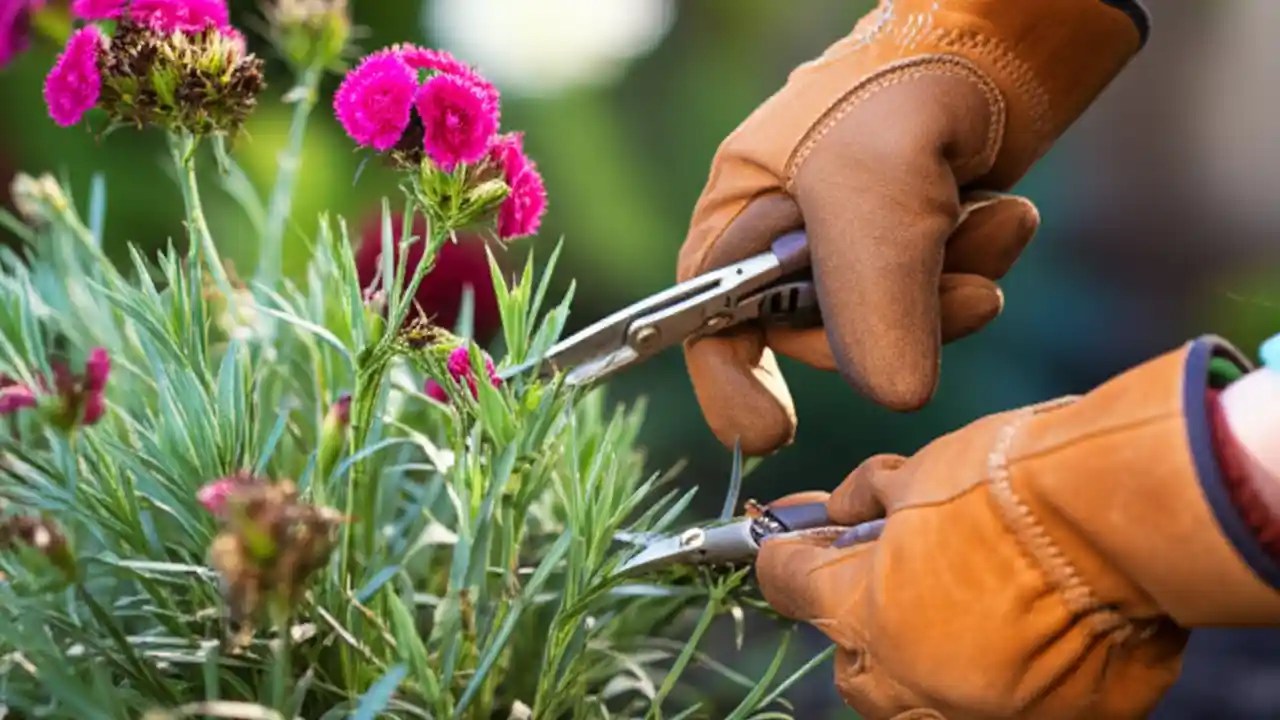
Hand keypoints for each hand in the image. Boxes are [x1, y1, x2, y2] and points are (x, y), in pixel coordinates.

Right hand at [678, 0, 1148, 454]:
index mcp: (742, 217)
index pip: (709, 325)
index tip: (773, 433)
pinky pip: (942, 298)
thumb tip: (893, 397)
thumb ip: (872, 304)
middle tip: (953, 289)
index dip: (730, 385)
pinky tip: (1001, 213)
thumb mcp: (875, 196)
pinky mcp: (917, 243)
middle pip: (817, 341)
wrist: (999, 35)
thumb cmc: (903, 90)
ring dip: (952, 292)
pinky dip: (981, 264)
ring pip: (892, 327)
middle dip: (892, 324)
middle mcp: (791, 241)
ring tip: (987, 226)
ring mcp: (858, 245)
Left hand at [755, 337, 1279, 719]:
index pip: (789, 586)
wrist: (1128, 516)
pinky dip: (997, 678)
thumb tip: (844, 505)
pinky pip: (999, 706)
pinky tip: (1023, 632)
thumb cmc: (1015, 480)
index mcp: (862, 613)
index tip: (791, 543)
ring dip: (920, 662)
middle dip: (857, 623)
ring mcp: (981, 712)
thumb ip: (870, 499)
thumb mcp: (920, 471)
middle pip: (851, 664)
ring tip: (959, 608)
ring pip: (919, 703)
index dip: (787, 556)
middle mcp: (911, 681)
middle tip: (888, 575)